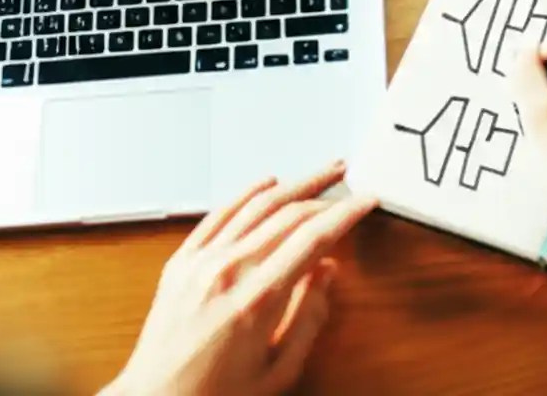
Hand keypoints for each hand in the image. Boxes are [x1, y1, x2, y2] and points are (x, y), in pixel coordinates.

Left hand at [103, 162, 376, 395]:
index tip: (365, 202)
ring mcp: (200, 262)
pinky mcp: (181, 262)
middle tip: (347, 181)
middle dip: (323, 192)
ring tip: (318, 174)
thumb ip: (308, 318)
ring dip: (291, 184)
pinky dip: (245, 195)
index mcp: (257, 299)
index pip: (313, 238)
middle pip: (287, 213)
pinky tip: (265, 184)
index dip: (345, 214)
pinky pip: (218, 215)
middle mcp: (227, 270)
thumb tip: (327, 273)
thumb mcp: (278, 372)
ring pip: (254, 206)